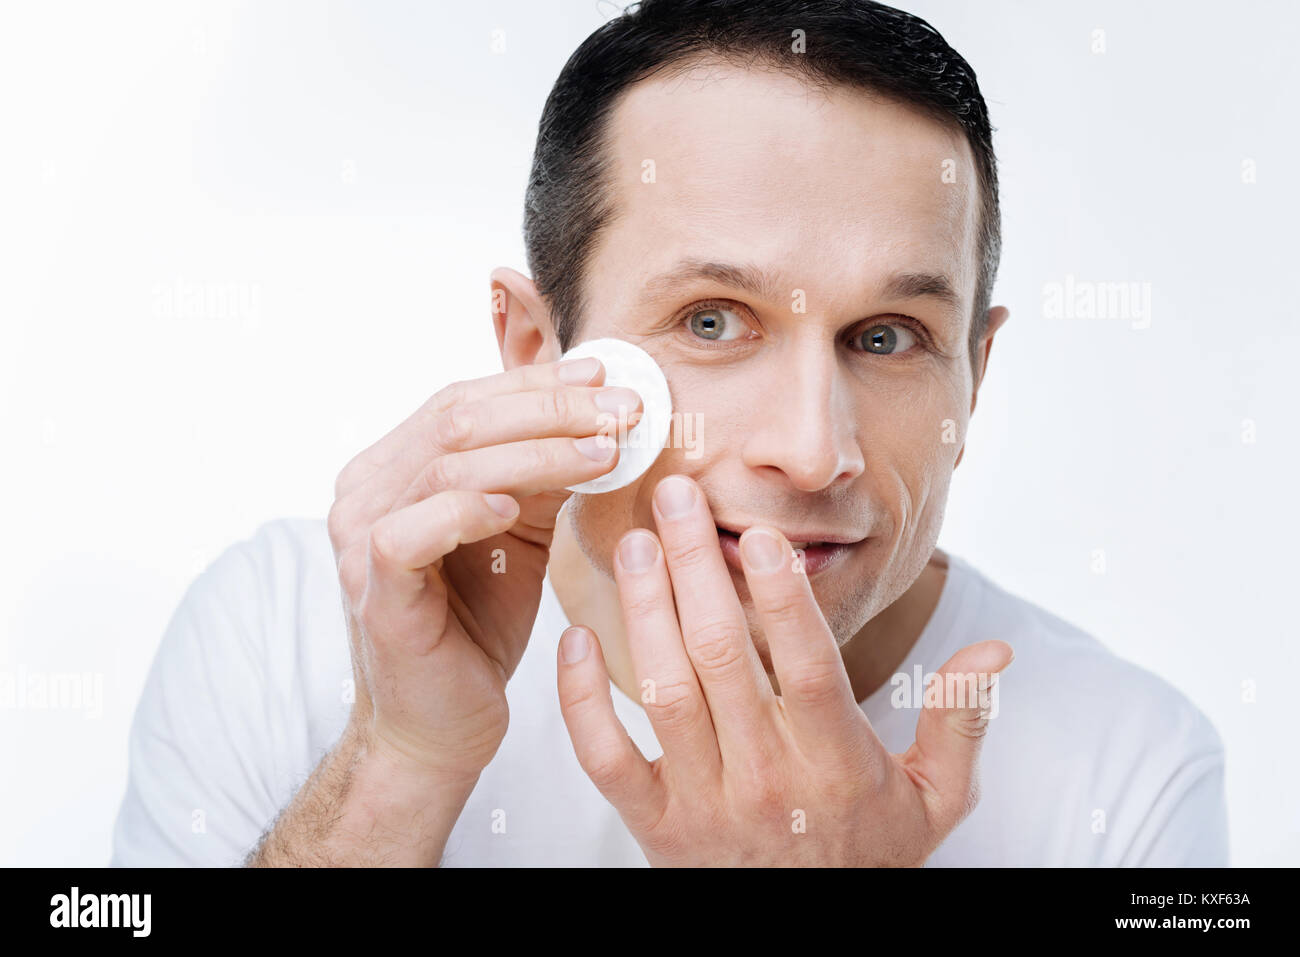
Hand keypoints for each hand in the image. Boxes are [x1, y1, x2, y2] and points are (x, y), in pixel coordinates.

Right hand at [328, 356, 641, 785]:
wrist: (444, 721)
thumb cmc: (480, 623)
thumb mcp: (523, 532)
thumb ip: (545, 474)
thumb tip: (605, 415)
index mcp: (394, 466)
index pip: (465, 399)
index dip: (538, 384)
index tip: (609, 379)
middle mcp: (366, 489)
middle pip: (459, 418)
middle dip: (551, 409)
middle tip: (622, 411)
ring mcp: (359, 536)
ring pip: (448, 464)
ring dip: (536, 452)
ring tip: (605, 453)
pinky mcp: (372, 585)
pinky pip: (413, 529)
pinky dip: (468, 508)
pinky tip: (520, 507)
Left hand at [556, 473, 1013, 865]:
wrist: (810, 941)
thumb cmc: (867, 857)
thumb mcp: (935, 800)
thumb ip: (960, 724)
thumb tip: (993, 654)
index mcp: (835, 763)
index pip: (808, 666)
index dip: (781, 596)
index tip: (759, 532)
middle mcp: (765, 778)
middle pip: (724, 657)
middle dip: (696, 566)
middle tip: (678, 496)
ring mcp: (702, 803)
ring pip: (664, 692)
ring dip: (645, 610)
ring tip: (637, 544)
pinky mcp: (654, 825)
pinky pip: (604, 758)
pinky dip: (580, 699)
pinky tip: (575, 638)